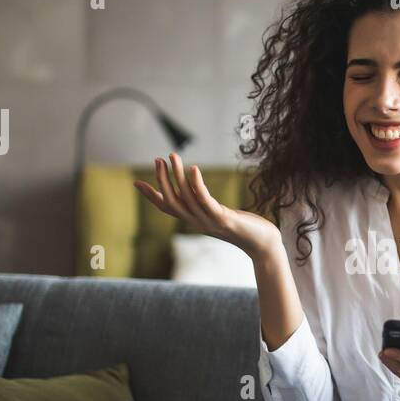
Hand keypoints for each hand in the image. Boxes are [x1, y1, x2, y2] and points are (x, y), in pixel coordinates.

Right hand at [133, 155, 279, 259]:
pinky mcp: (223, 219)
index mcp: (194, 220)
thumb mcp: (218, 213)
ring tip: (172, 156)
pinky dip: (197, 184)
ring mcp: (209, 222)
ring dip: (177, 175)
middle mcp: (197, 222)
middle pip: (172, 200)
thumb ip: (205, 204)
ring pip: (186, 197)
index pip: (167, 207)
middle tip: (158, 159)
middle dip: (163, 179)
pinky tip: (193, 169)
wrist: (262, 244)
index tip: (136, 182)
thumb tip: (194, 190)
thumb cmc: (243, 227)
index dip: (151, 196)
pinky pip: (205, 200)